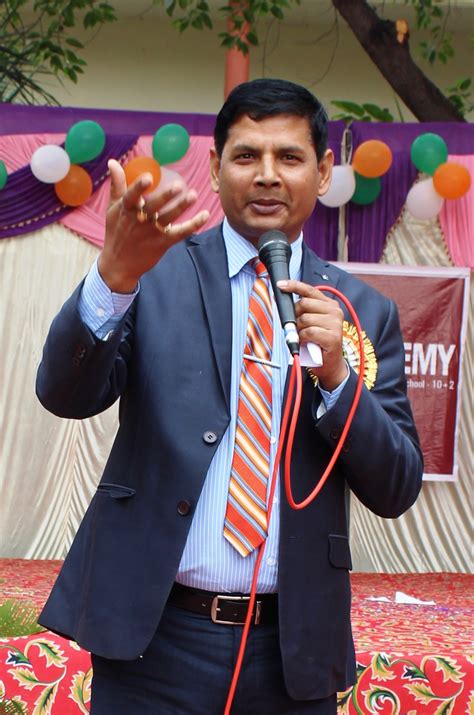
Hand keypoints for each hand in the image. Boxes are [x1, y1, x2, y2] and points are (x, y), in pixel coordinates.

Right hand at [98, 159, 209, 291]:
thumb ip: (117, 185)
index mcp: (125, 210)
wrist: (119, 264)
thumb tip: (113, 161)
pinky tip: (205, 215)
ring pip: (168, 219)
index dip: (139, 187)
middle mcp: (139, 221)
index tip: (148, 177)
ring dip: (181, 207)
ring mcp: (151, 233)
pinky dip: (193, 225)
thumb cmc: (116, 232)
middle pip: (153, 207)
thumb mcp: (113, 209)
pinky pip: (180, 233)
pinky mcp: (162, 243)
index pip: (131, 197)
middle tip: (178, 185)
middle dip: (165, 197)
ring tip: (193, 196)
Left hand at [277, 279, 347, 390]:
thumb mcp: (311, 323)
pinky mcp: (333, 336)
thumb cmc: (317, 343)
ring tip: (304, 337)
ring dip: (299, 329)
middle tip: (297, 327)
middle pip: (304, 303)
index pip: (310, 290)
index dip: (294, 286)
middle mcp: (334, 311)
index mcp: (329, 305)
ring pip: (304, 319)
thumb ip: (303, 312)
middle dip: (294, 315)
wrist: (330, 364)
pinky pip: (308, 332)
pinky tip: (307, 342)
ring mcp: (335, 323)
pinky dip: (302, 338)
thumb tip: (285, 305)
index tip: (281, 285)